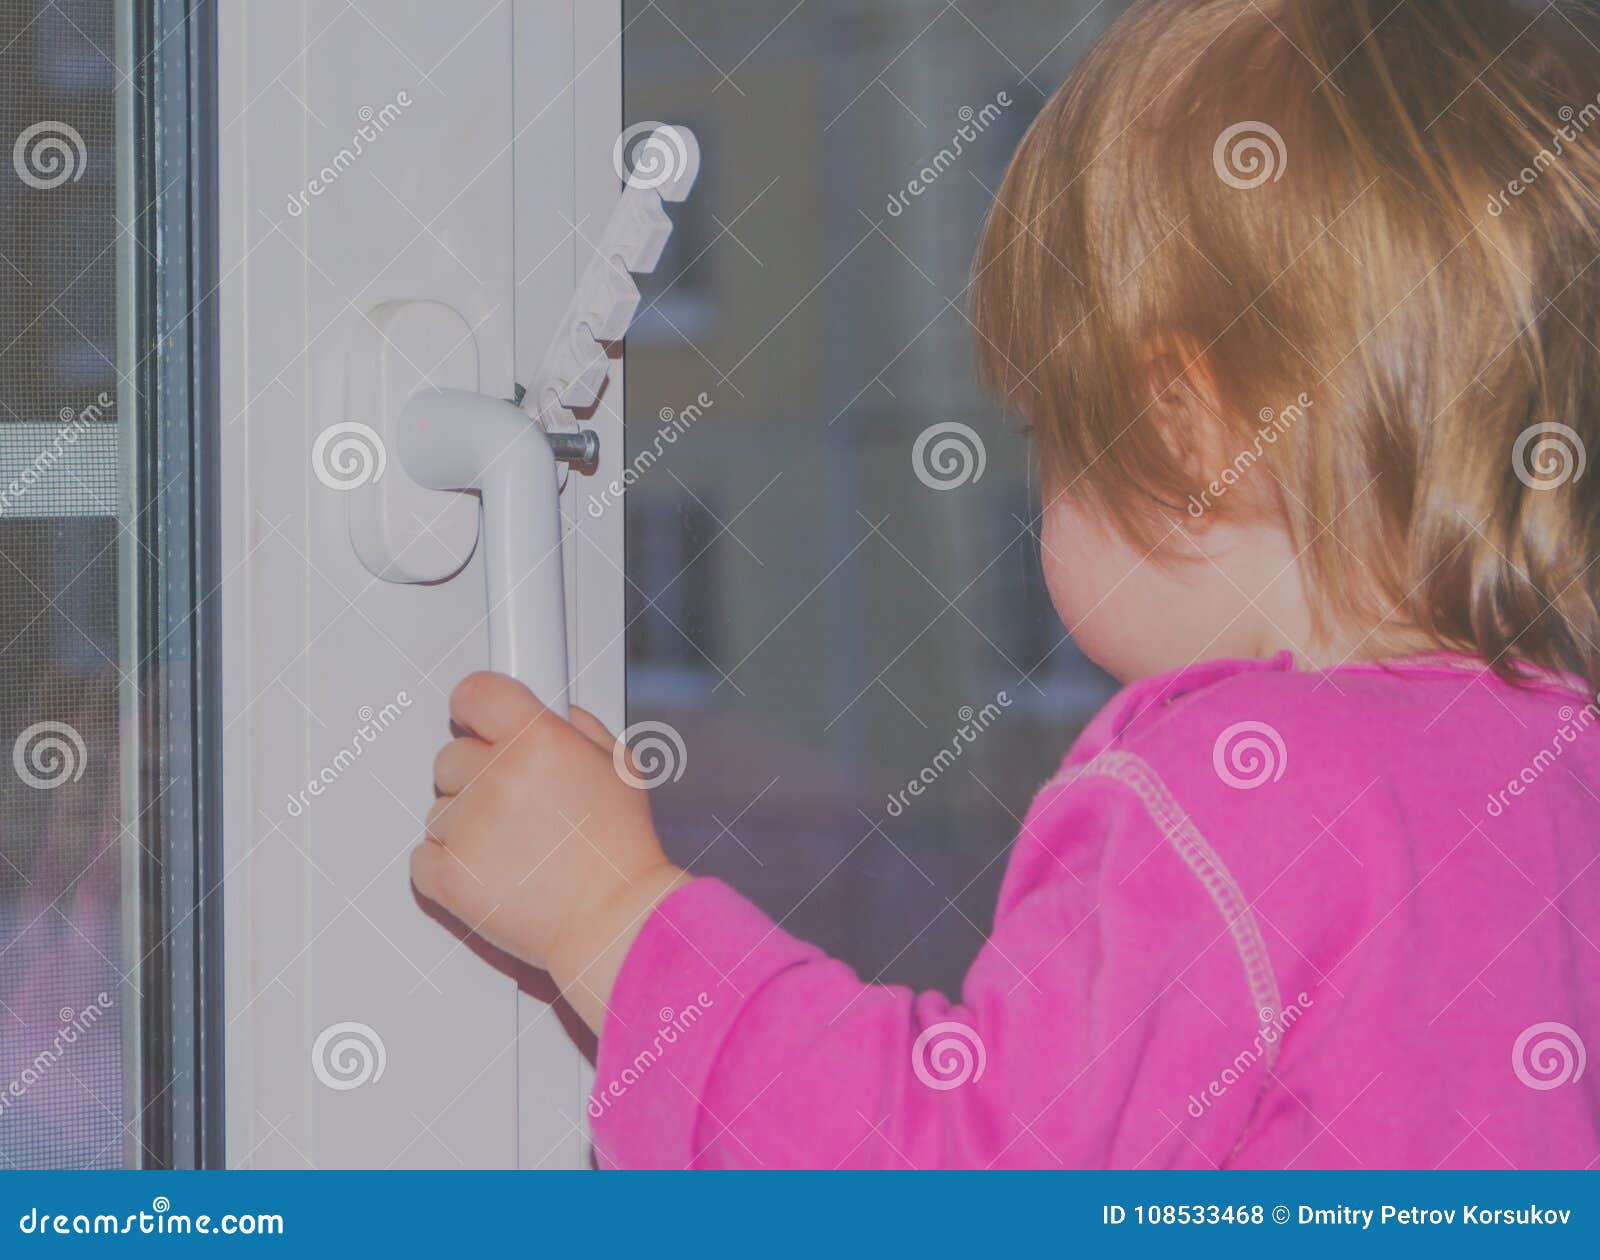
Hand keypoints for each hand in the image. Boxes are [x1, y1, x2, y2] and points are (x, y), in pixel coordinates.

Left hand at [409, 671, 688, 1030]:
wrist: (615, 922)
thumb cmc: (620, 852)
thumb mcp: (618, 769)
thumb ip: (580, 729)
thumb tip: (554, 714)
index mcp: (539, 740)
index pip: (475, 694)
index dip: (475, 709)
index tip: (478, 721)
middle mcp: (499, 777)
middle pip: (450, 756)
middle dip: (477, 776)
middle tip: (518, 804)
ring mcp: (468, 828)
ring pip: (438, 809)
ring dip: (466, 825)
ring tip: (516, 847)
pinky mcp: (449, 876)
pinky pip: (423, 856)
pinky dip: (449, 865)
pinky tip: (492, 870)